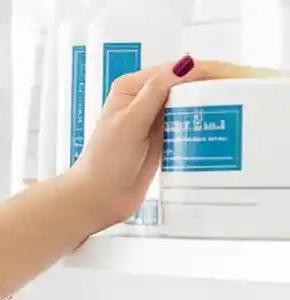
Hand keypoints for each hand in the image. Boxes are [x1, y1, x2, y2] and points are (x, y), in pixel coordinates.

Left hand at [66, 57, 285, 230]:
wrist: (96, 198)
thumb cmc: (104, 161)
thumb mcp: (129, 122)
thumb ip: (155, 93)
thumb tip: (184, 65)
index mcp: (131, 87)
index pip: (174, 71)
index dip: (203, 70)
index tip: (230, 75)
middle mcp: (142, 99)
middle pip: (184, 84)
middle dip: (210, 84)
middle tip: (238, 90)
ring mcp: (152, 119)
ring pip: (187, 103)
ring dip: (207, 102)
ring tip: (232, 104)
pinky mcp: (160, 138)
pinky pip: (186, 123)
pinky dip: (201, 120)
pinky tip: (217, 122)